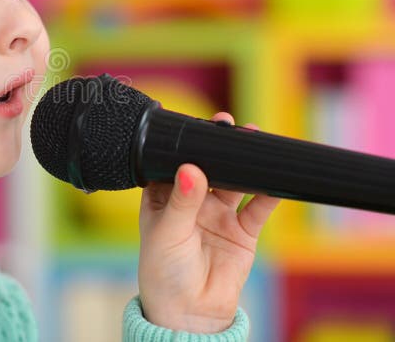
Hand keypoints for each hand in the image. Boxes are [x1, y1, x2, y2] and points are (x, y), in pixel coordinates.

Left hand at [137, 112, 280, 332]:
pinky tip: (276, 178)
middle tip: (229, 125)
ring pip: (234, 181)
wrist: (189, 313)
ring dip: (244, 163)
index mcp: (163, 197)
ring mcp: (218, 214)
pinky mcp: (242, 231)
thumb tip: (192, 169)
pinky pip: (258, 206)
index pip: (175, 163)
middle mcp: (191, 201)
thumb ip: (182, 202)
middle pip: (208, 167)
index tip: (198, 127)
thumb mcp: (167, 234)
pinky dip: (269, 192)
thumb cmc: (164, 273)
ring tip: (255, 140)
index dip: (185, 145)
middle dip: (218, 147)